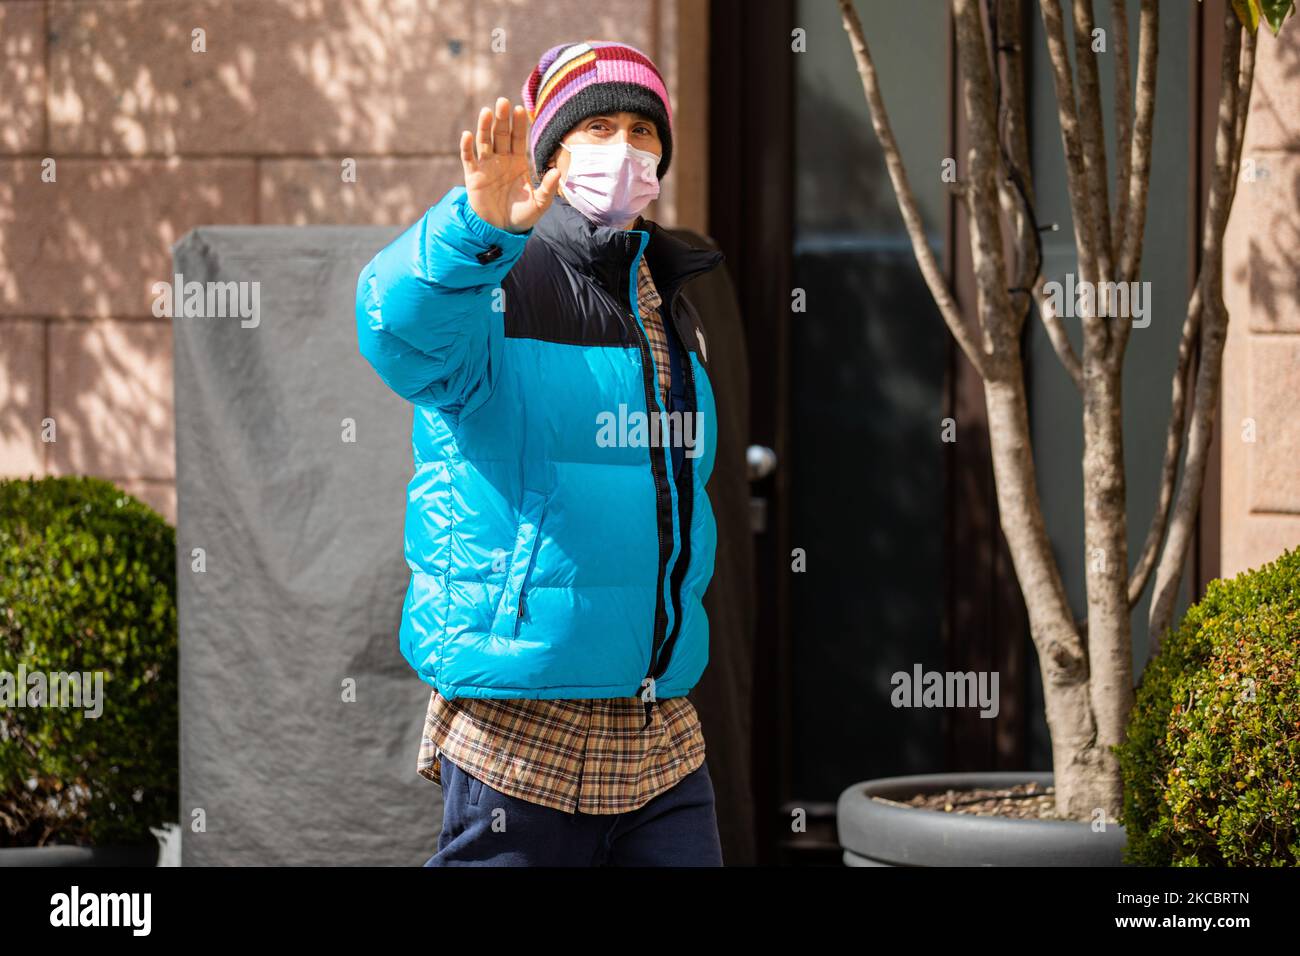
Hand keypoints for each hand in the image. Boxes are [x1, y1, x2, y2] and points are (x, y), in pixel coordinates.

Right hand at [460, 97, 560, 233]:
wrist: (501, 230)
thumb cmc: (522, 215)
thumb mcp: (539, 204)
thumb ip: (548, 188)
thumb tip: (557, 171)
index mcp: (518, 162)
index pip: (519, 138)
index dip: (519, 124)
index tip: (520, 109)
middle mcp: (502, 159)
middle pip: (501, 134)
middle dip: (502, 119)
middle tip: (502, 102)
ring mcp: (486, 166)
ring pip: (484, 141)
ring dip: (484, 127)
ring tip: (486, 111)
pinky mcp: (473, 176)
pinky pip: (468, 158)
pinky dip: (466, 147)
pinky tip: (468, 135)